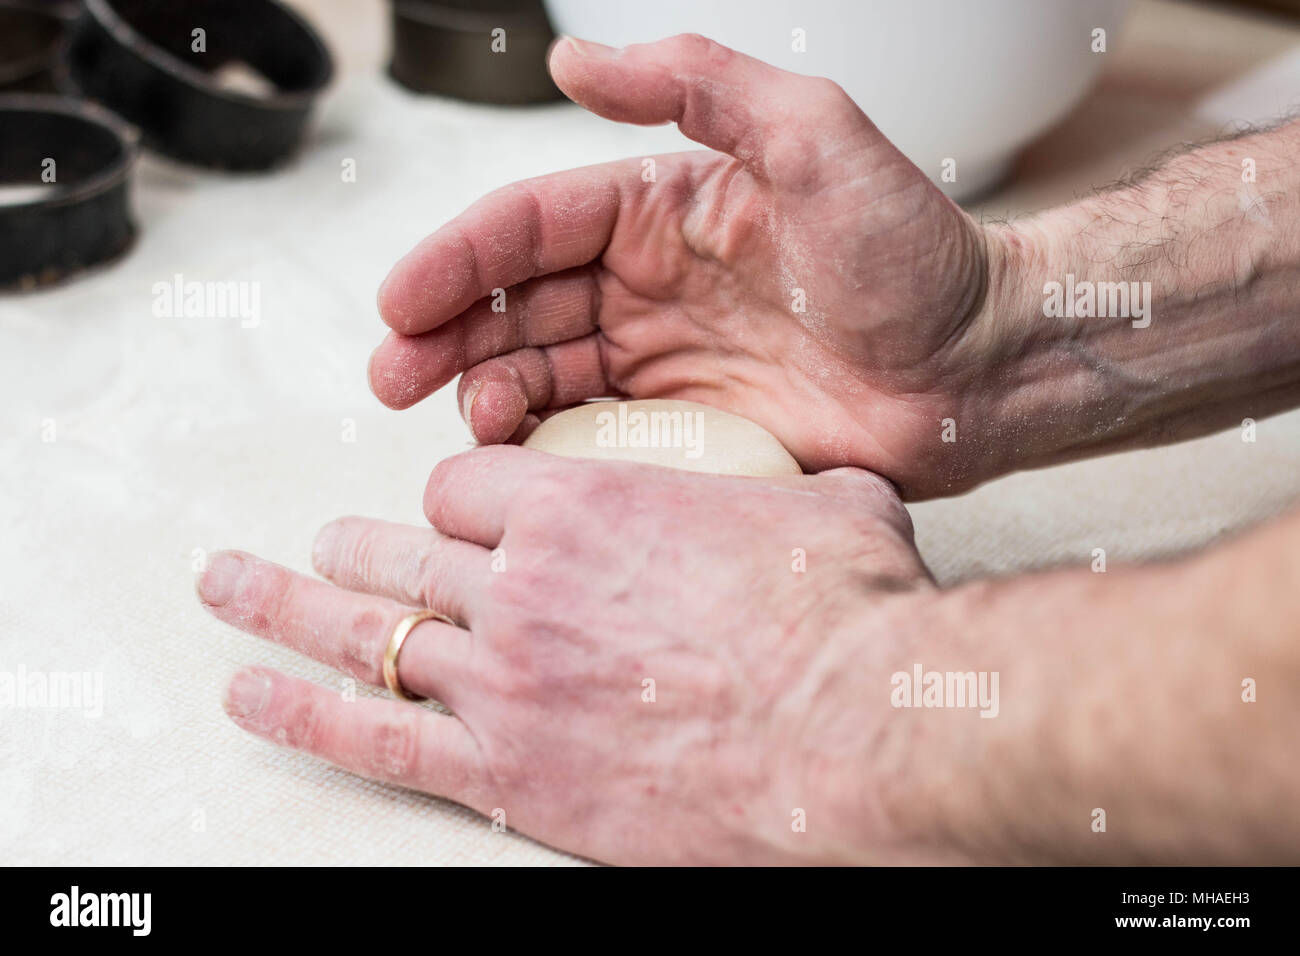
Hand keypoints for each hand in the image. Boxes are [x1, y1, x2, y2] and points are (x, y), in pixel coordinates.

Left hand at [198, 450, 935, 864]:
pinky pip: (373, 737)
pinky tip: (249, 698)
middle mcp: (523, 583)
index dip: (455, 496)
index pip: (468, 484)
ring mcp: (503, 679)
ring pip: (365, 628)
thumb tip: (835, 491)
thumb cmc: (846, 623)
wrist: (855, 735)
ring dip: (288, 607)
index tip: (458, 512)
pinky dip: (300, 716)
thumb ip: (801, 494)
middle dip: (357, 544)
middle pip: (400, 548)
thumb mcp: (832, 515)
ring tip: (230, 591)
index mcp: (586, 505)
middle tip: (330, 546)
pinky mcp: (507, 772)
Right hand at [369, 34, 1013, 497]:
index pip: (533, 224)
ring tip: (457, 417)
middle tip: (393, 374)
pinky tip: (512, 455)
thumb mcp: (817, 133)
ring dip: (483, 391)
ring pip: (540, 371)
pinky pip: (591, 436)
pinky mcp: (685, 433)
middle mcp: (650, 284)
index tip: (402, 298)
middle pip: (516, 302)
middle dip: (444, 334)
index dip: (459, 258)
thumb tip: (571, 59)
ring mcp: (664, 362)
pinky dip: (542, 446)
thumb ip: (698, 86)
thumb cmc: (916, 251)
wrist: (982, 367)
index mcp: (664, 207)